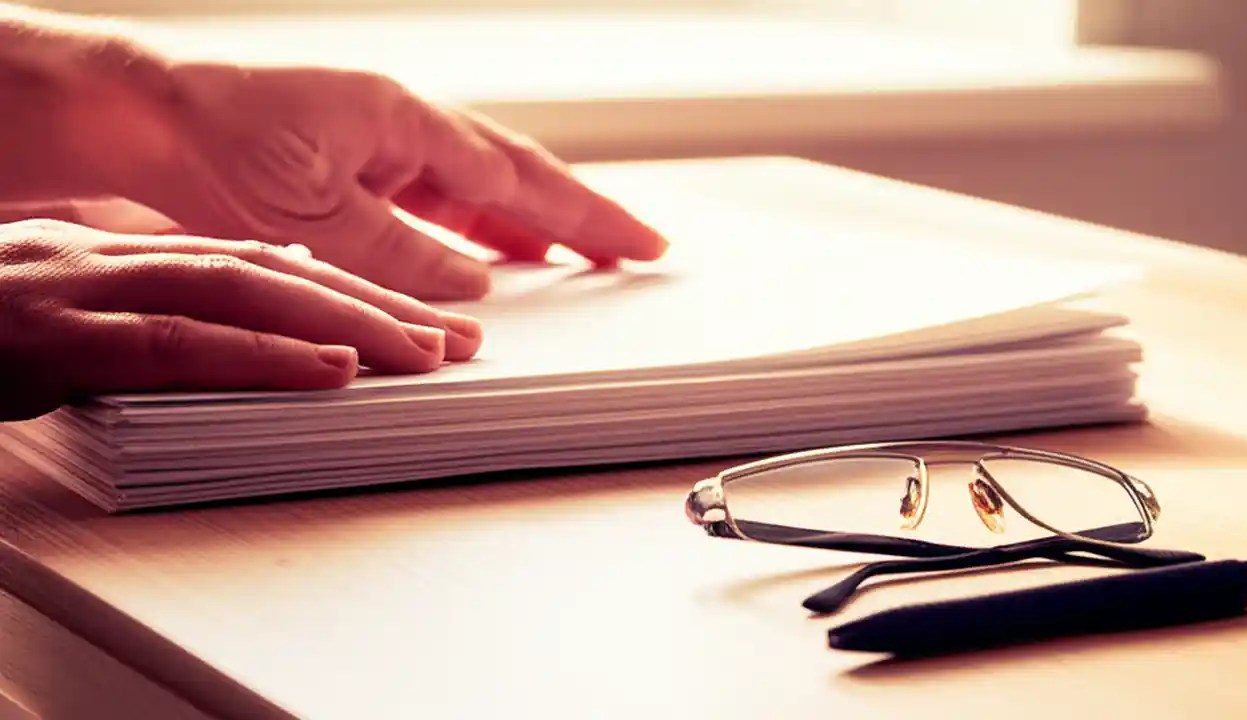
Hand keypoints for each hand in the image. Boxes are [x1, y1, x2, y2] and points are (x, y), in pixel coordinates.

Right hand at [0, 219, 482, 420]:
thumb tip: (236, 338)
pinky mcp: (50, 337)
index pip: (255, 258)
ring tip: (422, 351)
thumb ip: (142, 321)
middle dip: (370, 303)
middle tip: (454, 339)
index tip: (416, 319)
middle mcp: (105, 256)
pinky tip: (329, 370)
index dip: (345, 287)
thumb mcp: (59, 320)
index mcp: (114, 251)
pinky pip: (173, 341)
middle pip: (269, 266)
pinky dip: (260, 354)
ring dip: (341, 320)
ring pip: (237, 289)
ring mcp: (77, 290)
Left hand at [94, 61, 668, 299]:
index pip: (514, 178)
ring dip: (536, 222)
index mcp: (404, 120)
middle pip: (517, 173)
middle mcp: (405, 124)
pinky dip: (477, 230)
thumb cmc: (212, 143)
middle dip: (582, 212)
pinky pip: (438, 200)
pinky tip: (496, 255)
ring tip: (585, 258)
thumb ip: (401, 251)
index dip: (582, 214)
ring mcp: (385, 143)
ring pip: (482, 187)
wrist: (142, 116)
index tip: (637, 242)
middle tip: (641, 245)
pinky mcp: (360, 165)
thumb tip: (476, 284)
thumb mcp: (311, 213)